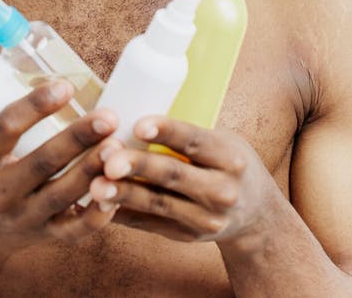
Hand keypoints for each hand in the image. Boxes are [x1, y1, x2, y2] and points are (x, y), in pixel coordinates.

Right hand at [0, 79, 122, 263]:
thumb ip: (21, 122)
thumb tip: (69, 81)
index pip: (4, 127)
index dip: (35, 106)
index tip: (66, 85)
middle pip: (41, 162)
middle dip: (77, 138)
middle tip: (108, 116)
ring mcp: (21, 218)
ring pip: (60, 195)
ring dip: (91, 170)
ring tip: (118, 146)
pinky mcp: (43, 237)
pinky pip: (73, 231)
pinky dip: (97, 214)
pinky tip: (118, 190)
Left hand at [89, 116, 271, 244]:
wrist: (256, 215)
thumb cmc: (227, 164)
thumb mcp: (222, 142)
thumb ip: (187, 135)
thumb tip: (134, 112)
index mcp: (230, 157)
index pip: (195, 141)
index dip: (166, 132)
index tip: (138, 124)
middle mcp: (222, 190)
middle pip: (173, 175)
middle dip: (138, 166)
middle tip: (107, 158)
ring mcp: (206, 219)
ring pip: (158, 204)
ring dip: (124, 194)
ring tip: (95, 186)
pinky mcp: (188, 238)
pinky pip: (151, 225)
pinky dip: (124, 214)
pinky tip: (98, 204)